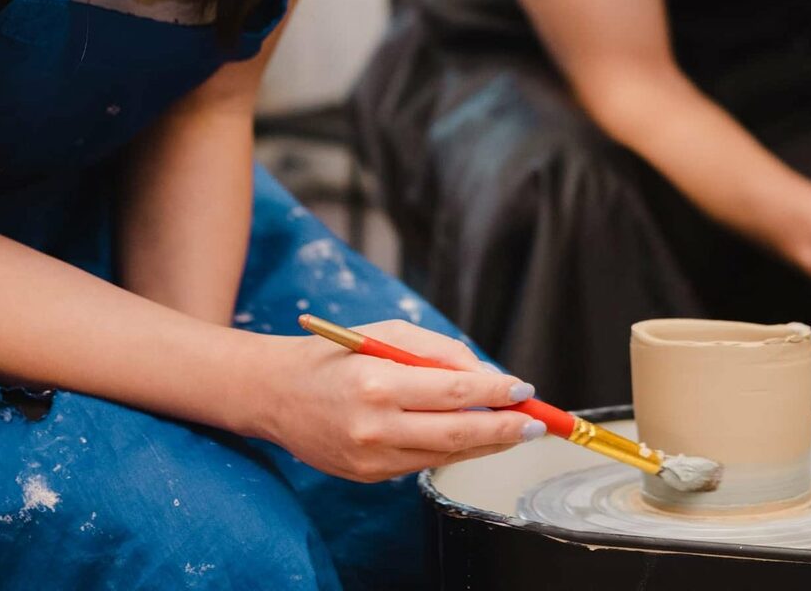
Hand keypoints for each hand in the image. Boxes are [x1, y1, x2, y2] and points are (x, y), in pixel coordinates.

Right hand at [250, 320, 541, 482]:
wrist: (275, 393)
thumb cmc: (335, 356)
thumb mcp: (387, 334)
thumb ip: (440, 354)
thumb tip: (489, 378)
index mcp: (378, 382)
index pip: (454, 393)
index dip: (496, 394)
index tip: (523, 390)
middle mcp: (374, 425)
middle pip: (457, 433)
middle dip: (504, 428)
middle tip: (535, 422)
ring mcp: (370, 457)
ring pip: (445, 454)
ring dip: (486, 443)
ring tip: (514, 430)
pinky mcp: (368, 476)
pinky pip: (423, 462)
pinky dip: (453, 450)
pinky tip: (474, 437)